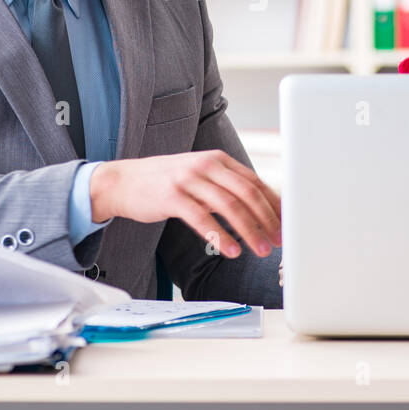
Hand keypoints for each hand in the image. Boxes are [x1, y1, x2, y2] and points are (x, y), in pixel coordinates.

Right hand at [89, 150, 281, 258]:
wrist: (123, 181)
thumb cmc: (165, 182)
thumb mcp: (199, 176)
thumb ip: (225, 188)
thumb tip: (259, 209)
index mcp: (217, 159)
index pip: (254, 181)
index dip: (273, 204)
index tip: (285, 225)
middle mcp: (205, 165)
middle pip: (246, 193)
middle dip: (266, 219)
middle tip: (278, 240)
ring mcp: (188, 179)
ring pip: (228, 206)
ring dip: (249, 230)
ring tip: (260, 249)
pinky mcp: (171, 197)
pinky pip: (201, 218)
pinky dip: (219, 235)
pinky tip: (230, 250)